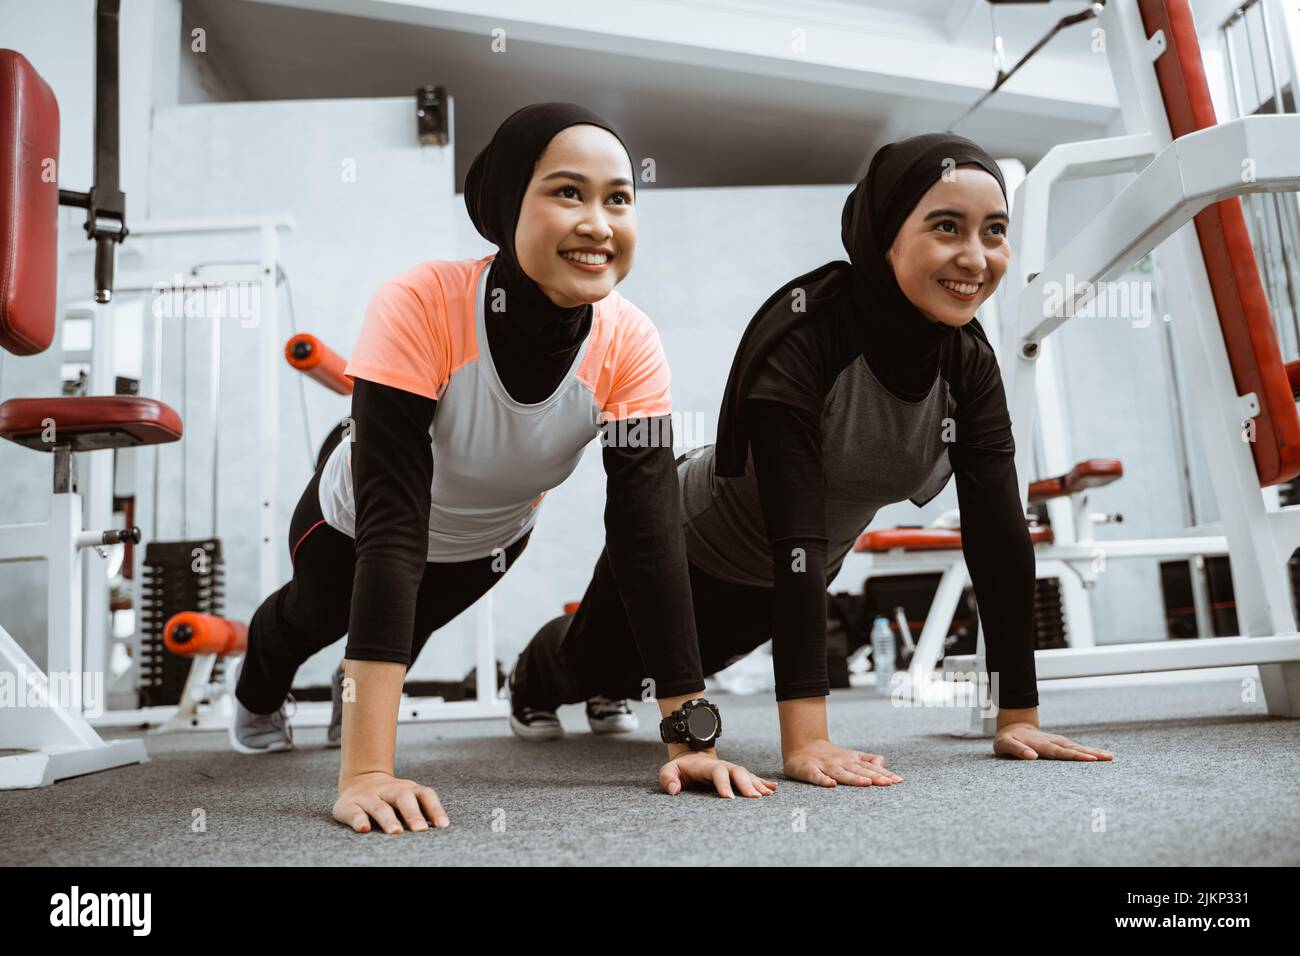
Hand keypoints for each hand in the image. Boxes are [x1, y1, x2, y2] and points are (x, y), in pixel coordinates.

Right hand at [333, 770, 449, 832]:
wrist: (360, 778)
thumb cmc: (392, 797)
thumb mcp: (408, 798)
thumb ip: (422, 809)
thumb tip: (442, 828)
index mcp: (408, 789)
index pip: (425, 795)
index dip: (435, 809)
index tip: (443, 825)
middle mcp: (390, 790)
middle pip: (403, 798)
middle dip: (413, 814)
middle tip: (420, 830)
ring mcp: (369, 797)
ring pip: (380, 807)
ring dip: (389, 819)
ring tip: (396, 831)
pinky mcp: (349, 805)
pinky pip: (355, 813)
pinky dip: (359, 820)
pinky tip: (364, 829)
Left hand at [660, 751, 778, 798]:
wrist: (692, 758)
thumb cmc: (680, 768)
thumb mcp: (669, 770)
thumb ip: (668, 778)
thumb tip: (674, 790)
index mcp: (707, 766)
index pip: (717, 773)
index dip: (723, 783)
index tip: (729, 797)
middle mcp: (723, 766)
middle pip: (738, 772)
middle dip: (747, 784)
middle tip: (755, 797)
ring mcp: (732, 770)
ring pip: (747, 775)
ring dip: (758, 784)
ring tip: (768, 795)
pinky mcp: (737, 776)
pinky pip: (752, 778)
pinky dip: (763, 783)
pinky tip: (774, 789)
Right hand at [782, 740, 902, 786]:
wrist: (801, 745)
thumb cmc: (829, 755)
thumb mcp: (851, 755)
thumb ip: (868, 760)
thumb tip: (883, 764)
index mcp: (851, 760)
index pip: (870, 767)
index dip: (884, 774)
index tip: (898, 780)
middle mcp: (840, 762)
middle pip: (859, 771)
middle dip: (875, 777)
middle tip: (889, 783)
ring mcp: (825, 766)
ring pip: (841, 774)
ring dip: (854, 778)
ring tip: (867, 783)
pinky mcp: (809, 770)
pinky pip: (816, 776)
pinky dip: (823, 780)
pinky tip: (831, 785)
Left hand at [994, 722, 1113, 760]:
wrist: (1013, 726)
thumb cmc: (1007, 739)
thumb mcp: (1005, 744)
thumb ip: (1017, 749)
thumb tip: (1032, 756)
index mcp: (1040, 744)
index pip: (1059, 752)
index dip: (1074, 756)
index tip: (1090, 759)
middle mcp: (1052, 741)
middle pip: (1073, 749)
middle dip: (1090, 753)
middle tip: (1107, 758)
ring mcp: (1058, 741)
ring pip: (1077, 747)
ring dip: (1093, 751)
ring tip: (1110, 757)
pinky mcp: (1061, 743)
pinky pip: (1076, 748)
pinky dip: (1089, 751)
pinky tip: (1101, 755)